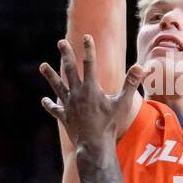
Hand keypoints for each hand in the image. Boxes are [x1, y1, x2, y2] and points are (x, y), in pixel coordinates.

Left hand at [39, 35, 142, 150]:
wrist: (94, 146)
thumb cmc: (110, 125)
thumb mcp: (123, 103)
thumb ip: (131, 83)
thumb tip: (140, 66)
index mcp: (91, 88)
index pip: (90, 63)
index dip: (89, 49)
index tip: (87, 37)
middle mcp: (77, 94)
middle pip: (69, 70)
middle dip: (65, 54)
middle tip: (61, 42)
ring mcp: (69, 105)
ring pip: (57, 86)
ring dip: (50, 75)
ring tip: (42, 66)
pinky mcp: (64, 116)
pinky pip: (55, 109)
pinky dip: (50, 104)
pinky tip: (44, 100)